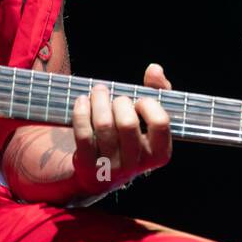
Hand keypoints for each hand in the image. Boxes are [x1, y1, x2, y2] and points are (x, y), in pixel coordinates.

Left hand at [70, 63, 172, 198]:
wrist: (101, 172)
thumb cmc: (130, 137)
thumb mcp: (148, 119)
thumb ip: (158, 91)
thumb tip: (154, 69)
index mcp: (158, 154)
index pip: (160, 124)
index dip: (149, 105)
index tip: (139, 100)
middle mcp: (136, 165)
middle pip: (128, 123)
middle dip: (119, 101)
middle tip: (114, 97)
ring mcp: (111, 167)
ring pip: (104, 126)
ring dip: (99, 101)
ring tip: (98, 92)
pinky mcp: (88, 166)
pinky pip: (83, 134)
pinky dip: (81, 112)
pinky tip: (82, 101)